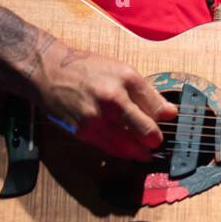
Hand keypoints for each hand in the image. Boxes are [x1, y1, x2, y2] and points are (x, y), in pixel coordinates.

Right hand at [36, 42, 176, 160]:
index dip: (166, 120)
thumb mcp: (122, 71)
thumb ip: (148, 94)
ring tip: (146, 152)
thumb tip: (171, 113)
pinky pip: (110, 149)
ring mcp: (96, 119)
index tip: (170, 125)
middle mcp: (112, 100)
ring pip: (128, 146)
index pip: (157, 110)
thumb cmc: (87, 69)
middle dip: (155, 141)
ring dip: (140, 152)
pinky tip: (128, 150)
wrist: (49, 72)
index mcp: (125, 81)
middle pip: (145, 132)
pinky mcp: (83, 132)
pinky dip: (122, 152)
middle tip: (158, 143)